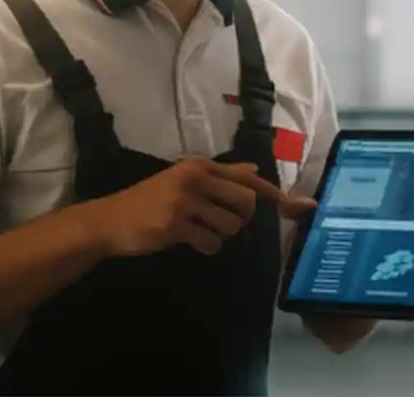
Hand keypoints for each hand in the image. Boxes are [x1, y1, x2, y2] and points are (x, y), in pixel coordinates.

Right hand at [94, 157, 313, 257]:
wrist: (111, 220)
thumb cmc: (150, 199)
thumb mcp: (184, 179)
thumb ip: (221, 175)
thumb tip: (254, 168)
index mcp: (200, 166)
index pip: (248, 178)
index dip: (277, 194)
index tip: (302, 207)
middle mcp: (195, 178)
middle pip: (247, 202)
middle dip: (241, 219)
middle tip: (220, 222)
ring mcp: (185, 201)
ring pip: (230, 226)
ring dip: (219, 235)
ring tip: (197, 231)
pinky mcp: (175, 224)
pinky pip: (211, 243)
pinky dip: (205, 247)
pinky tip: (187, 241)